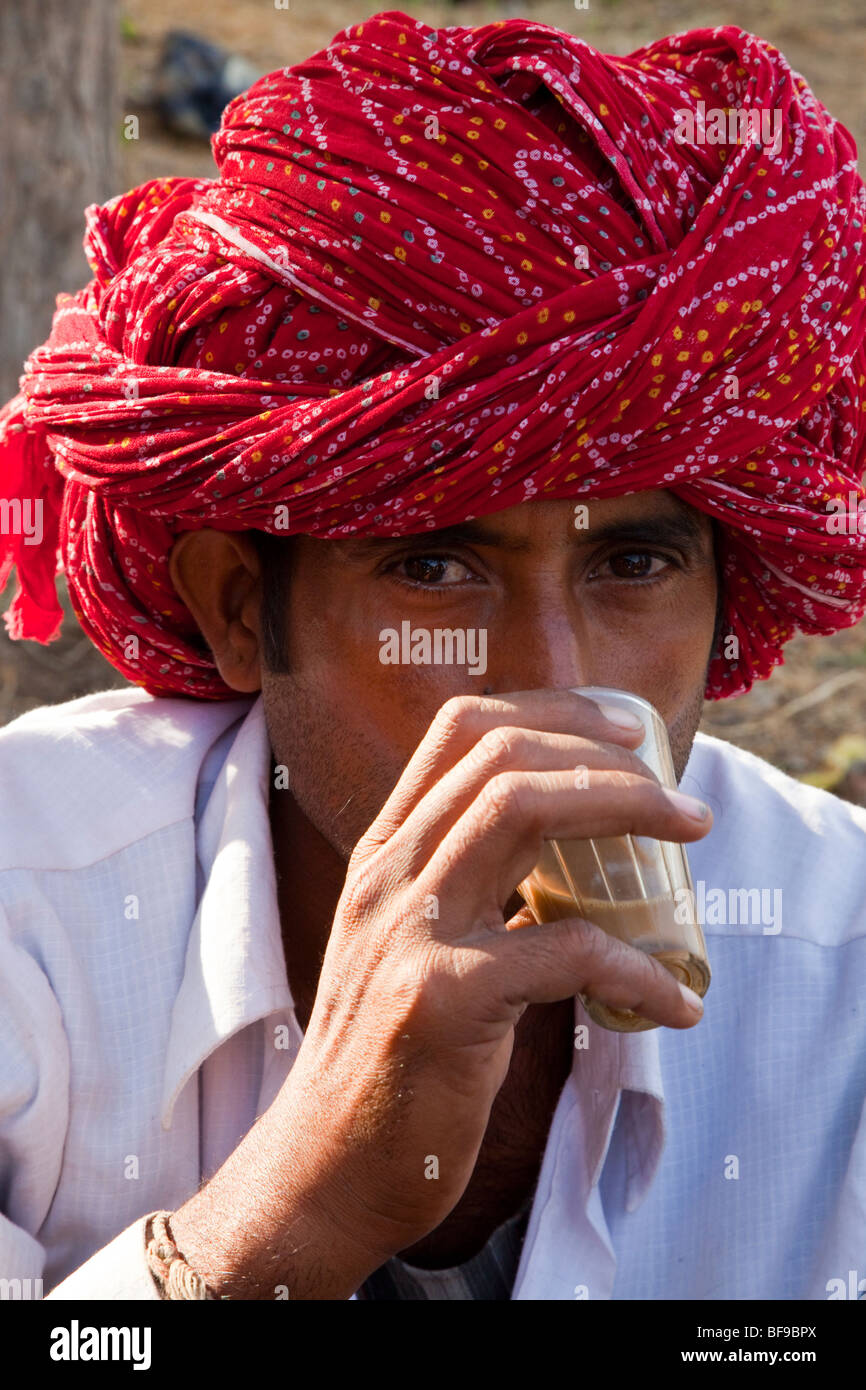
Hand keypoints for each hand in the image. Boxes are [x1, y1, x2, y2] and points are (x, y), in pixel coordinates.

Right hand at [284, 688, 710, 1264]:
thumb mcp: (410, 942)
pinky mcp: (439, 1001)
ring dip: (625, 809)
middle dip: (607, 759)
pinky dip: (638, 968)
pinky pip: (564, 952)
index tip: (623, 727)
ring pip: (520, 812)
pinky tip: (674, 1000)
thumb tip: (570, 855)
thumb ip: (472, 887)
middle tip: (678, 799)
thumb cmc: (390, 1054)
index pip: (460, 728)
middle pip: (501, 758)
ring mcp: (406, 931)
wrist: (328, 1165)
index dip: (550, 709)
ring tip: (692, 835)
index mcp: (386, 851)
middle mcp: (388, 873)